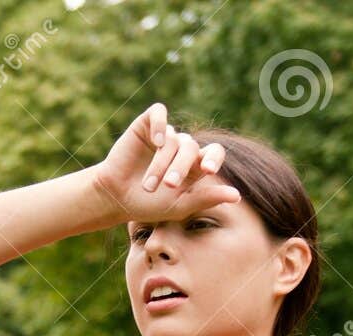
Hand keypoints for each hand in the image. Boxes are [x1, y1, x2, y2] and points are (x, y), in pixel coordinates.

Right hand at [92, 102, 239, 225]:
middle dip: (180, 168)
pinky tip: (155, 140)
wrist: (115, 198)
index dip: (214, 158)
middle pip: (191, 148)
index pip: (215, 153)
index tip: (207, 170)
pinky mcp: (147, 125)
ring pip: (172, 140)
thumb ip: (206, 199)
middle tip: (167, 186)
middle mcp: (182, 148)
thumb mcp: (179, 206)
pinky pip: (159, 113)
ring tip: (148, 185)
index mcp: (194, 166)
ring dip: (161, 163)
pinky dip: (159, 124)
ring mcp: (165, 135)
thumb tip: (237, 195)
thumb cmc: (147, 205)